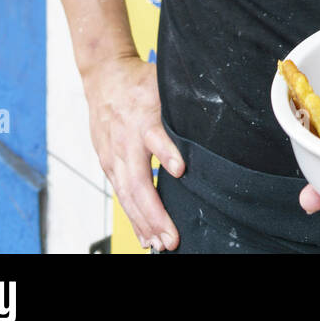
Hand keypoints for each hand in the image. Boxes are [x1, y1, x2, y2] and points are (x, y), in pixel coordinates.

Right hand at [81, 53, 185, 252]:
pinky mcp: (108, 164)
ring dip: (144, 222)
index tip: (181, 169)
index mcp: (143, 116)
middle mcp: (126, 140)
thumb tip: (215, 107)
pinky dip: (133, 218)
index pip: (155, 135)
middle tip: (172, 236)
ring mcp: (114, 155)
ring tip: (161, 244)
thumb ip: (182, 100)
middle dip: (155, 211)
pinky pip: (121, 196)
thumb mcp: (162, 82)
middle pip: (138, 180)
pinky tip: (145, 238)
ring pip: (127, 195)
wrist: (103, 76)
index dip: (166, 152)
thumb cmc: (138, 82)